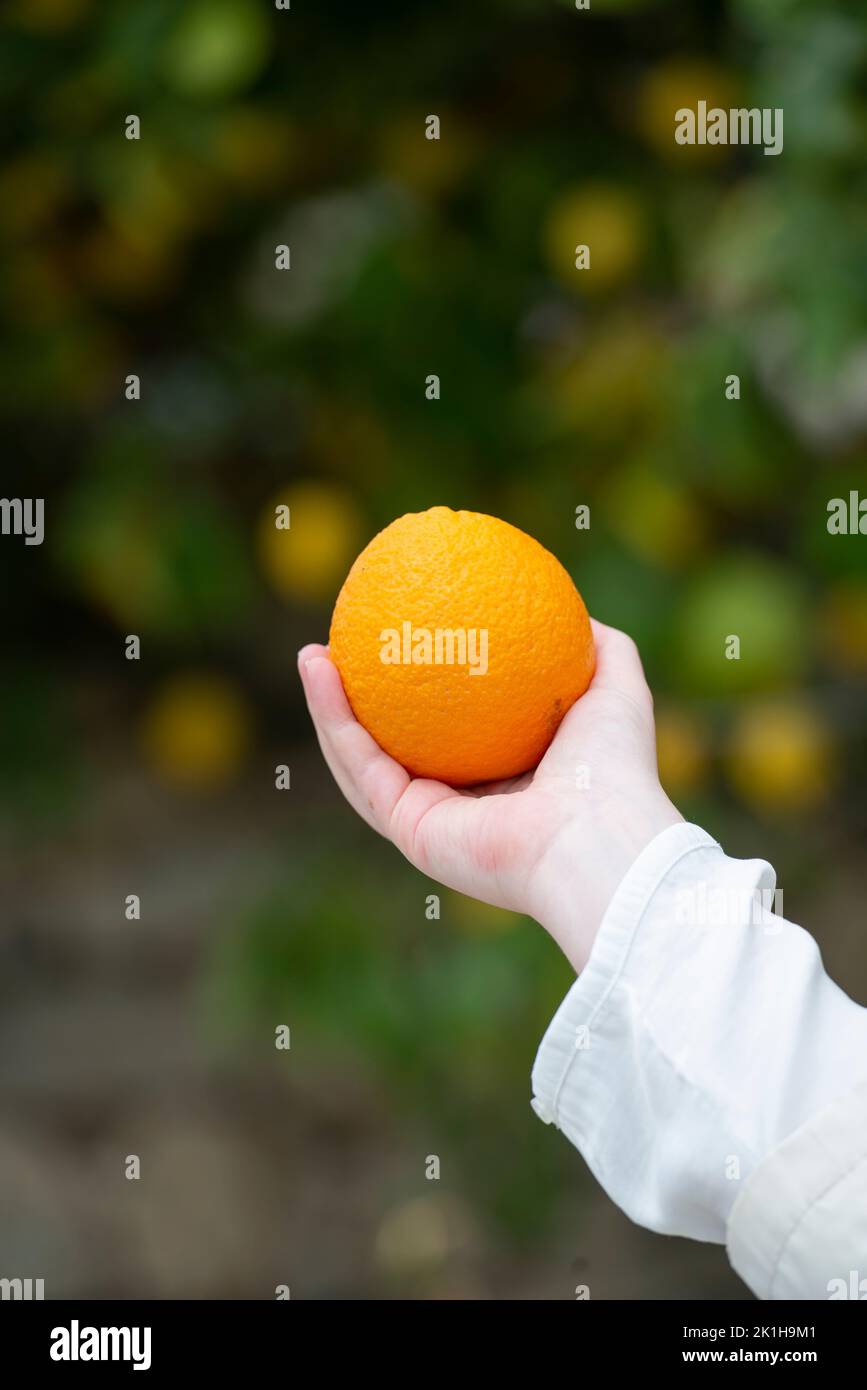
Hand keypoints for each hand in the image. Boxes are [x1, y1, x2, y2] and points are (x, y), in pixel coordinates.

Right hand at [298, 620, 681, 970]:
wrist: (598, 836)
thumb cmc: (614, 765)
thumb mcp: (614, 686)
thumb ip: (599, 649)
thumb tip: (574, 611)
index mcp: (508, 781)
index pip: (455, 730)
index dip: (426, 686)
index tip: (407, 634)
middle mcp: (465, 806)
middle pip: (397, 746)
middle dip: (362, 701)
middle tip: (345, 644)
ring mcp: (432, 823)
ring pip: (363, 759)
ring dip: (330, 706)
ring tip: (312, 651)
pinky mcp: (409, 830)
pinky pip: (361, 767)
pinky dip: (333, 718)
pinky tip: (319, 670)